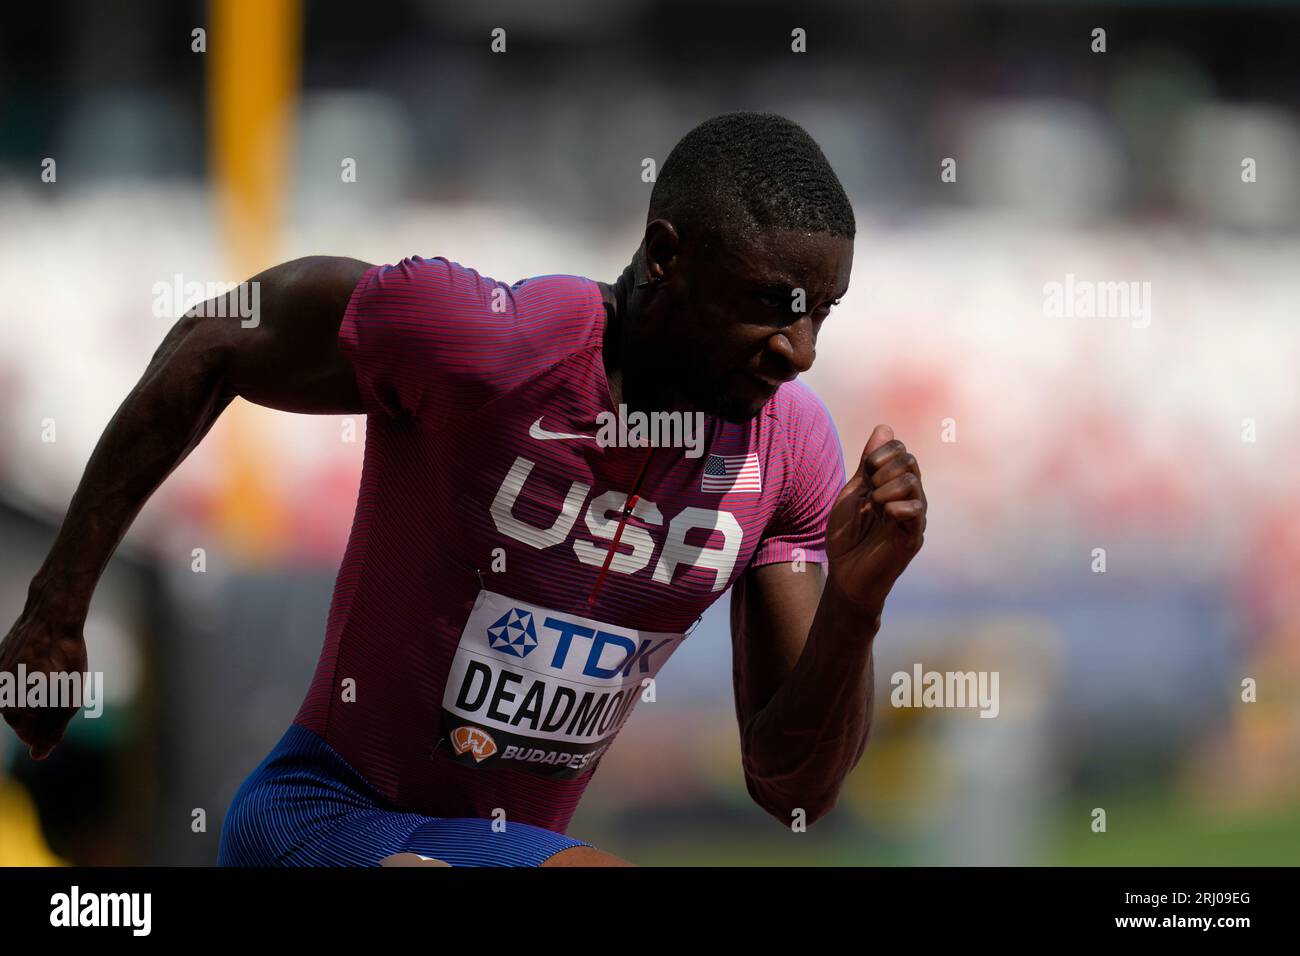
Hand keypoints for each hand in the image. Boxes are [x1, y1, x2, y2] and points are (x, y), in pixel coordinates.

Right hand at [0, 606, 87, 759]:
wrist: (52, 615)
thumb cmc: (64, 659)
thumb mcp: (68, 701)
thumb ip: (52, 731)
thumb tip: (38, 756)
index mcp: (10, 709)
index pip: (30, 735)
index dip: (53, 723)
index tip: (64, 701)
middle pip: (25, 716)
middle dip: (47, 707)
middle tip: (63, 683)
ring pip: (23, 695)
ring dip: (42, 689)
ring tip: (56, 671)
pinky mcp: (1, 659)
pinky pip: (20, 676)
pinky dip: (35, 673)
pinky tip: (48, 660)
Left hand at [826, 424, 926, 613]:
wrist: (844, 575)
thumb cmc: (848, 535)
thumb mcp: (854, 492)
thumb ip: (869, 463)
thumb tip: (885, 427)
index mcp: (894, 485)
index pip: (901, 450)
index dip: (881, 453)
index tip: (866, 472)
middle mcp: (909, 498)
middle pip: (908, 462)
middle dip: (883, 468)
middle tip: (869, 490)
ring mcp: (912, 518)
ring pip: (911, 482)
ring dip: (886, 487)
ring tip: (874, 505)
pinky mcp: (911, 538)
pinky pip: (915, 511)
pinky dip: (897, 506)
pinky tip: (884, 514)